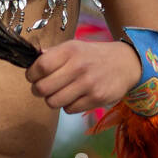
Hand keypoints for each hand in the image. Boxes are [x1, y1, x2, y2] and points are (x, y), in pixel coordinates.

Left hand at [26, 40, 141, 113]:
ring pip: (53, 102)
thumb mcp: (74, 47)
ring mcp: (89, 84)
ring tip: (60, 92)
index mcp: (70, 50)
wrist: (125, 63)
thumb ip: (53, 54)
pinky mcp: (97, 98)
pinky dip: (68, 105)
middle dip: (38, 90)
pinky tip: (75, 96)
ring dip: (53, 99)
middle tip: (43, 88)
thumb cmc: (94, 56)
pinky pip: (69, 110)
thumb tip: (32, 61)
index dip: (31, 75)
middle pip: (43, 88)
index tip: (33, 76)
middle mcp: (79, 66)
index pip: (40, 66)